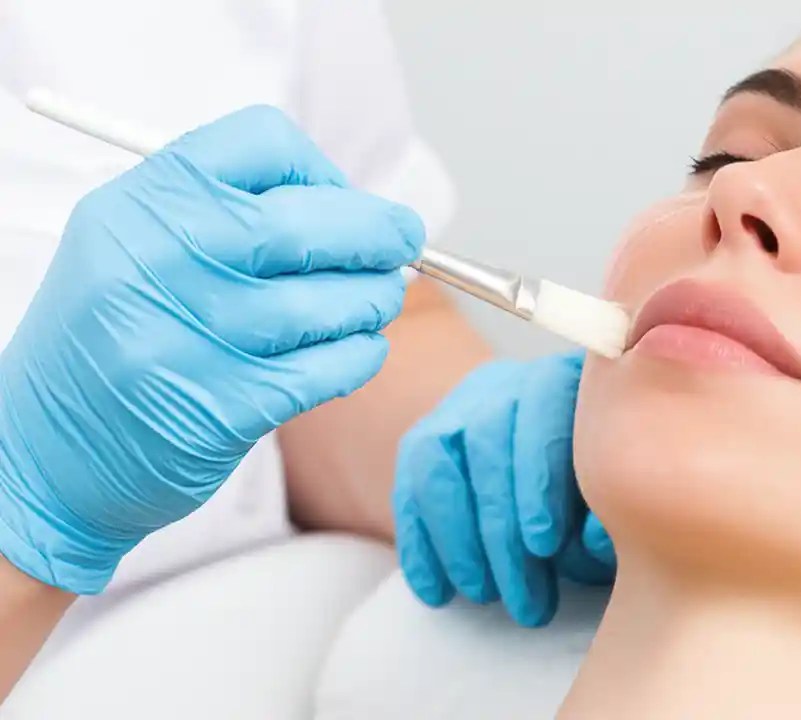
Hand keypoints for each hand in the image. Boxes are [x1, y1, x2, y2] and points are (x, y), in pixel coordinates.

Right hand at [0, 106, 424, 593]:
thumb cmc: (112, 340)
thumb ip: (227, 213)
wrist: (41, 457)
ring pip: (328, 301)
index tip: (342, 200)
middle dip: (377, 234)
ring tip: (378, 303)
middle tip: (404, 246)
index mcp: (140, 202)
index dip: (323, 170)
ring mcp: (190, 335)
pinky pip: (326, 369)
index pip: (264, 144)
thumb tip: (357, 209)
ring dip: (373, 300)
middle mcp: (160, 259)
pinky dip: (360, 357)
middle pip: (311, 222)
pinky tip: (361, 350)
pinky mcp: (221, 406)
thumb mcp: (135, 246)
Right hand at [393, 351, 614, 626]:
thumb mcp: (623, 498)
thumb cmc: (610, 491)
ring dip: (457, 539)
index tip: (545, 543)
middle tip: (525, 600)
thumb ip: (615, 512)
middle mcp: (508, 384)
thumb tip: (592, 538)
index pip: (543, 409)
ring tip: (484, 596)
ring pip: (437, 461)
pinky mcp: (423, 443)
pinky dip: (419, 545)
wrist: (563, 476)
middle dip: (500, 529)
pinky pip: (407, 488)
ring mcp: (459, 410)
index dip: (539, 477)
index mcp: (568, 379)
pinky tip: (436, 593)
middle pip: (488, 440)